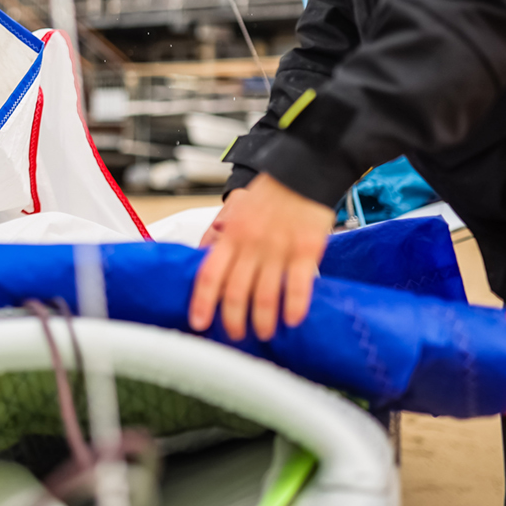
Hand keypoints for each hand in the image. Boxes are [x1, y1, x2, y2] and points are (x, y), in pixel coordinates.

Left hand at [189, 172, 334, 340]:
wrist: (304, 170)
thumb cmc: (272, 192)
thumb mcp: (238, 211)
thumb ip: (224, 236)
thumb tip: (206, 256)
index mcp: (232, 234)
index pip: (210, 274)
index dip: (202, 302)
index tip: (199, 322)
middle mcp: (251, 244)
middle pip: (235, 291)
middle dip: (233, 320)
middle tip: (236, 335)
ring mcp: (278, 248)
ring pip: (264, 294)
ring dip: (262, 320)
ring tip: (264, 333)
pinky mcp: (306, 250)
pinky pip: (298, 285)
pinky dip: (294, 306)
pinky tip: (292, 319)